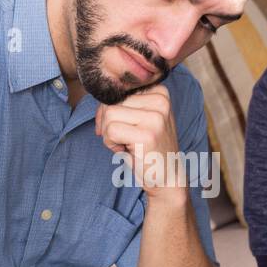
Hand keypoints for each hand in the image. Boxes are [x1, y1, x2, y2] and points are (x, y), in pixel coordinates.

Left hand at [95, 84, 183, 199]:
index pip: (118, 89)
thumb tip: (99, 95)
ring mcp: (156, 117)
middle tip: (124, 139)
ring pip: (109, 115)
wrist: (167, 177)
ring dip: (109, 134)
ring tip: (127, 144)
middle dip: (108, 123)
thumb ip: (124, 102)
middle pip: (112, 101)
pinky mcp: (147, 135)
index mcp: (160, 92)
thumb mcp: (141, 117)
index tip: (119, 127)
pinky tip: (127, 150)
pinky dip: (111, 144)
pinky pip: (111, 131)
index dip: (110, 110)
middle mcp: (161, 100)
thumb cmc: (148, 148)